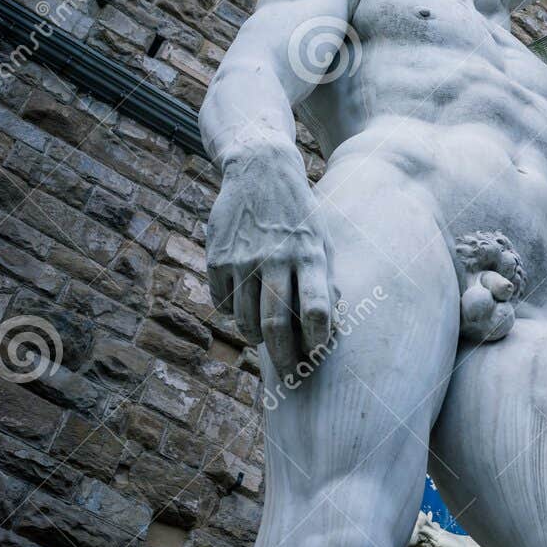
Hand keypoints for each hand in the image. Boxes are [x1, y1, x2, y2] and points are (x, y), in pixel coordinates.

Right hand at [205, 142, 334, 380]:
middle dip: (285, 357)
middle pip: (276, 323)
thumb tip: (329, 324)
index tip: (318, 356)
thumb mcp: (324, 238)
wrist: (260, 169)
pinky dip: (235, 314)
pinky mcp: (217, 258)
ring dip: (257, 339)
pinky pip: (224, 303)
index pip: (317, 308)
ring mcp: (242, 259)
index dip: (318, 339)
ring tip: (267, 341)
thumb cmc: (301, 213)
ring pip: (246, 320)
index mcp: (310, 254)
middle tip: (291, 376)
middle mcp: (276, 258)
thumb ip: (326, 278)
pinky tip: (246, 308)